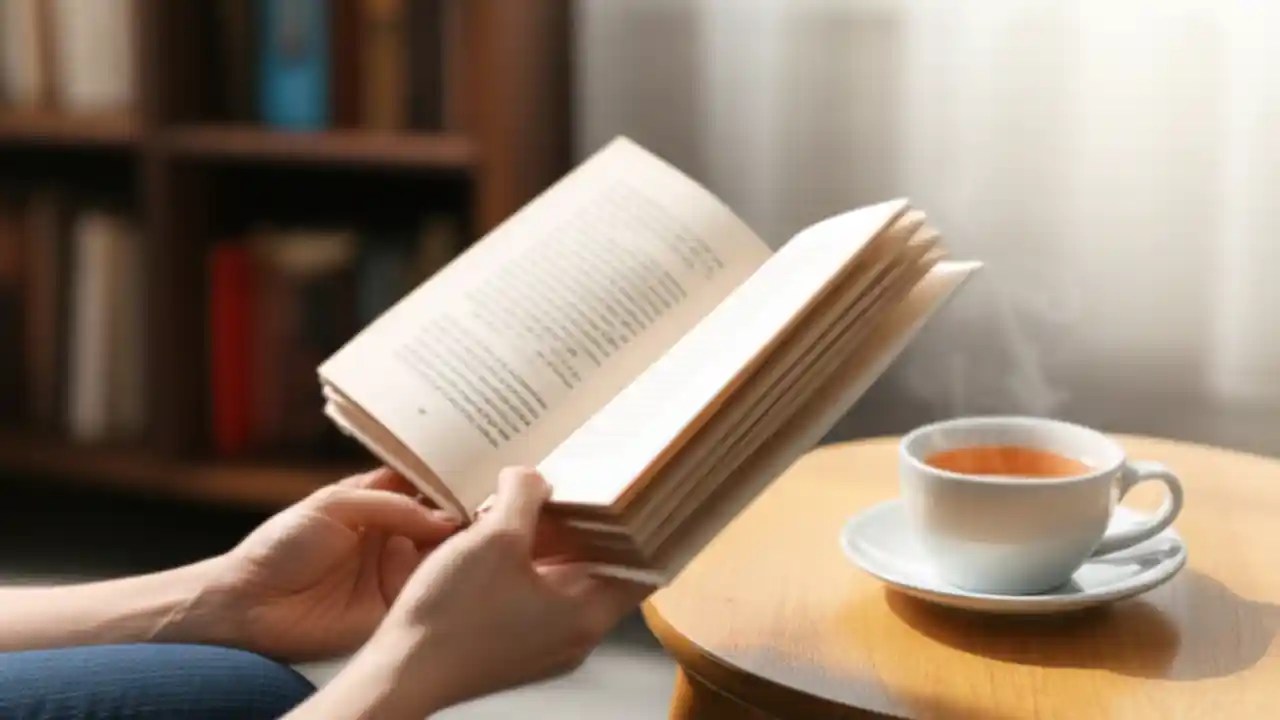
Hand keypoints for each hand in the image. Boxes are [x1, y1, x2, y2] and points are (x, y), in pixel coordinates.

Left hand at [205, 468, 457, 660]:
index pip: (422, 486)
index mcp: (376, 503)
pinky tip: (437, 562)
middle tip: (490, 503)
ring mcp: (394, 571)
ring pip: (441, 555)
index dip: (448, 479)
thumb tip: (447, 518)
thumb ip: (391, 506)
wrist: (248, 605)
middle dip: (462, 511)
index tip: (479, 471)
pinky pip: (426, 590)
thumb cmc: (279, 546)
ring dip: (457, 544)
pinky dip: (437, 576)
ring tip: (474, 530)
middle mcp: (391, 535)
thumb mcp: (333, 506)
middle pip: (440, 520)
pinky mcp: (393, 607)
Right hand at [300, 468, 652, 716]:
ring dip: (557, 541)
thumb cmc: (450, 618)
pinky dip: (533, 562)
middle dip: (593, 524)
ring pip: (567, 579)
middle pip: (603, 568)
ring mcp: (545, 642)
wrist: (399, 675)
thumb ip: (524, 496)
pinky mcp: (515, 643)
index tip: (646, 493)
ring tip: (542, 498)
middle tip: (588, 480)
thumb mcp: (494, 538)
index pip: (644, 567)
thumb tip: (533, 477)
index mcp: (587, 613)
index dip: (648, 526)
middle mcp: (575, 633)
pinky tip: (508, 534)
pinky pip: (539, 594)